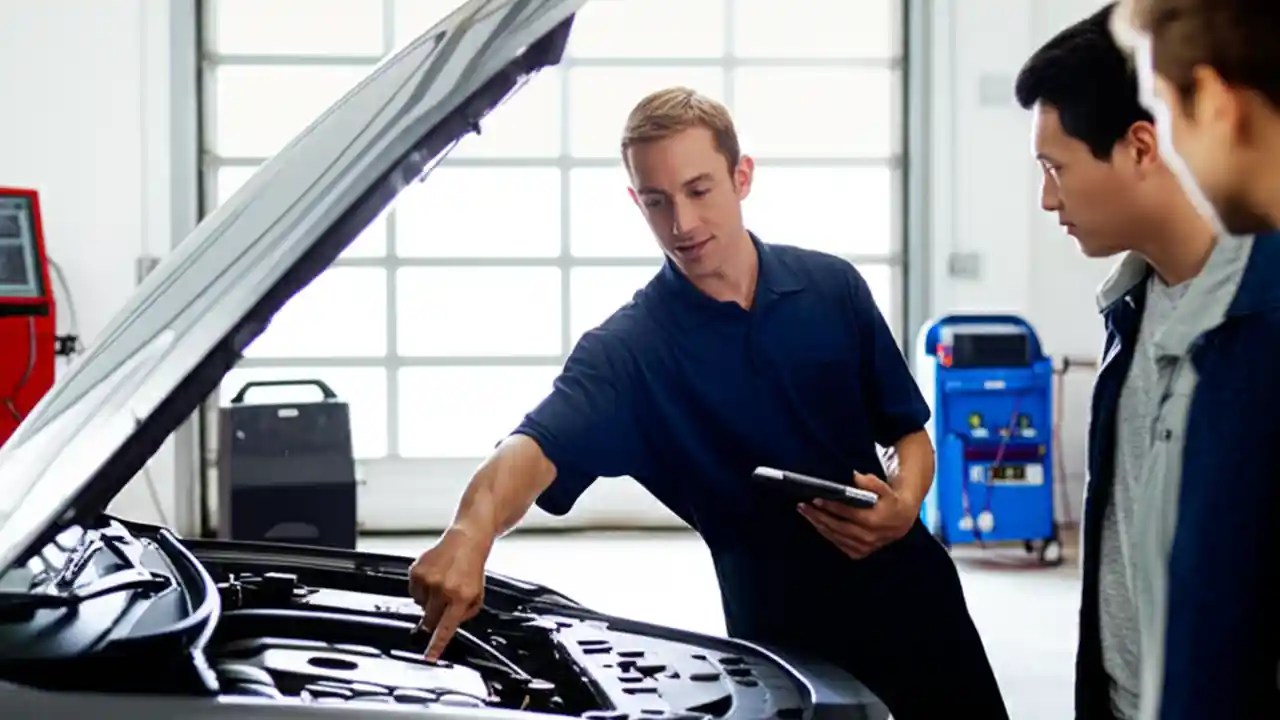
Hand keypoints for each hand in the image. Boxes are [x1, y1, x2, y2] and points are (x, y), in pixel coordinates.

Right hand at [407, 525, 492, 660]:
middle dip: (433, 618)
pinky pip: (413, 591)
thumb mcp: (477, 595)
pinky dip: (421, 587)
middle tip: (441, 604)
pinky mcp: (417, 571)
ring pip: (420, 605)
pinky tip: (433, 576)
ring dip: (429, 599)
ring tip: (442, 583)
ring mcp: (429, 579)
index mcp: (461, 597)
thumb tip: (447, 627)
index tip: (428, 658)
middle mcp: (444, 589)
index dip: (436, 646)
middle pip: (429, 619)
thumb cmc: (472, 569)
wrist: (466, 541)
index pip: (446, 628)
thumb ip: (465, 614)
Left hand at [797, 472, 917, 558]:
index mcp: (874, 521)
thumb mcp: (885, 488)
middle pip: (837, 527)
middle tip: (803, 506)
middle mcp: (868, 537)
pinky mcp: (859, 553)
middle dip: (818, 516)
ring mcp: (863, 547)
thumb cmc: (890, 502)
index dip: (831, 506)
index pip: (847, 514)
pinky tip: (816, 524)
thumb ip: (870, 482)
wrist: (901, 521)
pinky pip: (838, 544)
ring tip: (805, 513)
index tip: (816, 499)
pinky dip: (826, 534)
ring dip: (818, 525)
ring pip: (835, 536)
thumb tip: (854, 476)